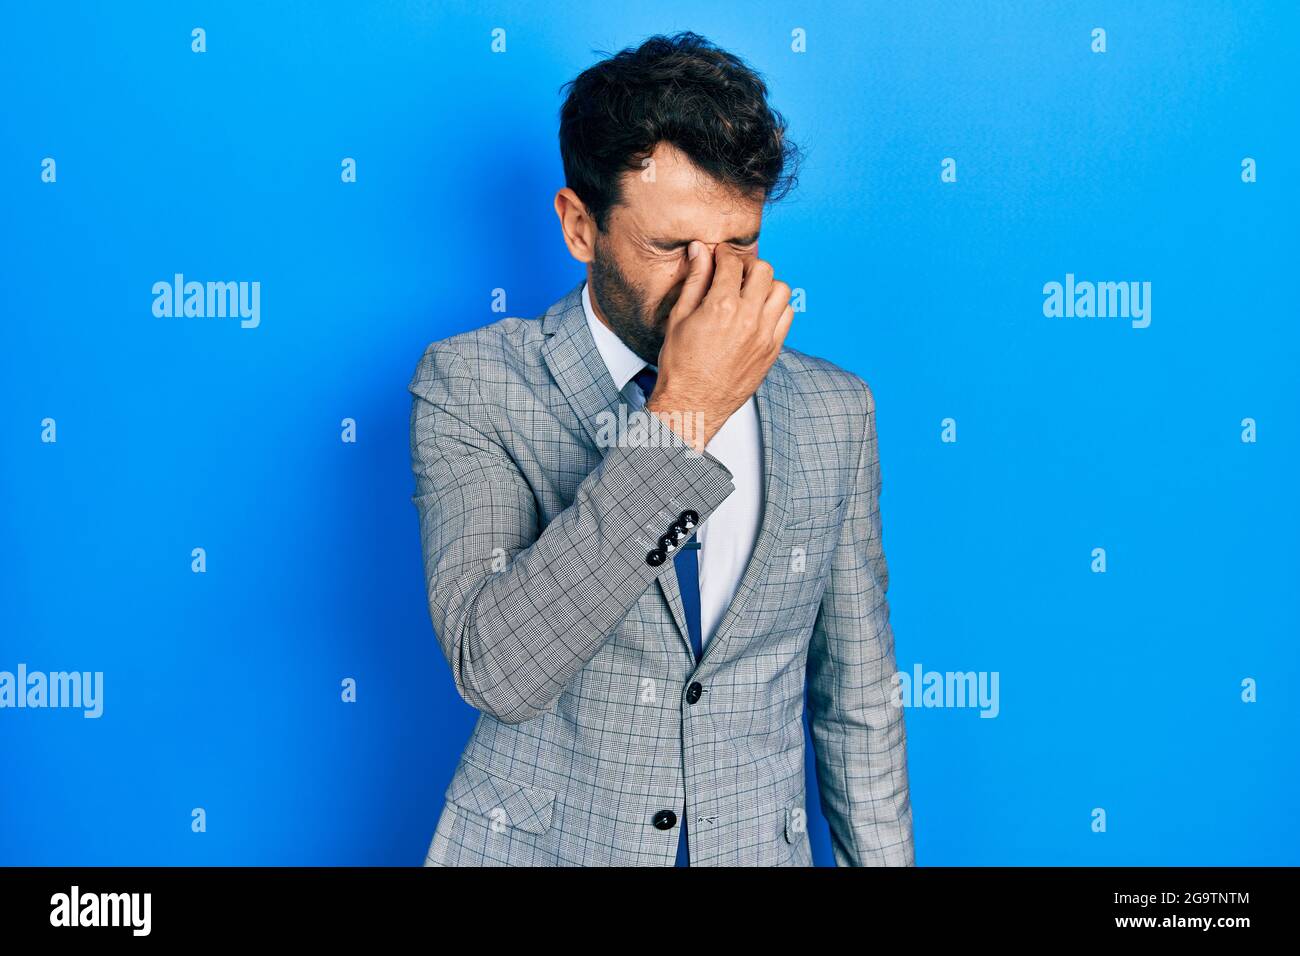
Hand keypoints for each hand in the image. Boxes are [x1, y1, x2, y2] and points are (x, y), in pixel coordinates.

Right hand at [647, 241, 792, 450]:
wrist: (693, 404)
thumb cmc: (680, 366)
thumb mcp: (679, 318)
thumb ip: (694, 281)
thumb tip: (699, 251)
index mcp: (722, 307)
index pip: (732, 263)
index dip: (724, 254)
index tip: (720, 255)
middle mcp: (749, 318)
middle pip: (764, 270)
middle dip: (748, 265)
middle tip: (736, 272)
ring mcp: (765, 335)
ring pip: (782, 290)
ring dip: (767, 285)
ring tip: (751, 293)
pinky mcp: (772, 350)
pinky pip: (788, 316)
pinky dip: (777, 308)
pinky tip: (760, 313)